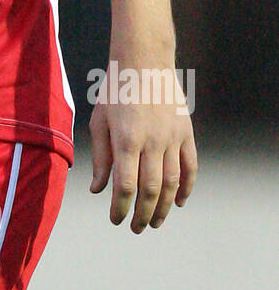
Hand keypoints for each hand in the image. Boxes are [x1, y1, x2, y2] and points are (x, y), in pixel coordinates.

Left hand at [89, 64, 196, 232]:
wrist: (144, 61)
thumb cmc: (115, 91)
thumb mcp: (99, 121)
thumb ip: (101, 157)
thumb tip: (99, 190)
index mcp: (126, 139)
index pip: (126, 186)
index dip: (120, 208)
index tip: (115, 220)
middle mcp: (151, 141)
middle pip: (151, 190)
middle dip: (143, 215)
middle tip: (136, 228)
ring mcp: (172, 137)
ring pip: (172, 183)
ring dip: (165, 207)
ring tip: (156, 222)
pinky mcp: (186, 132)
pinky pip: (191, 166)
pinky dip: (187, 187)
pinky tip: (180, 201)